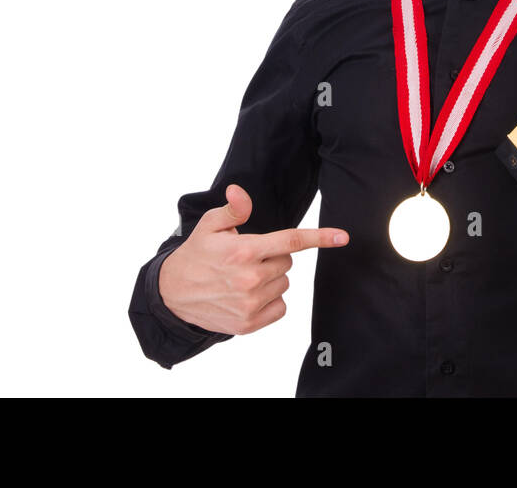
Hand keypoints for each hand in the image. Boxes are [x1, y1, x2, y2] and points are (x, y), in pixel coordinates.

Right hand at [158, 183, 348, 334]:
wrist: (172, 295)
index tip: (343, 237)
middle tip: (247, 258)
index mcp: (244, 251)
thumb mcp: (209, 226)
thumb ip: (233, 210)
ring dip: (270, 279)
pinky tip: (248, 295)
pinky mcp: (248, 324)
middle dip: (273, 257)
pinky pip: (280, 307)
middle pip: (288, 262)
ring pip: (284, 283)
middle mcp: (250, 279)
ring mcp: (250, 304)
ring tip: (242, 277)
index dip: (320, 237)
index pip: (291, 241)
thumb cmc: (195, 255)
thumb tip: (240, 193)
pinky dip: (270, 301)